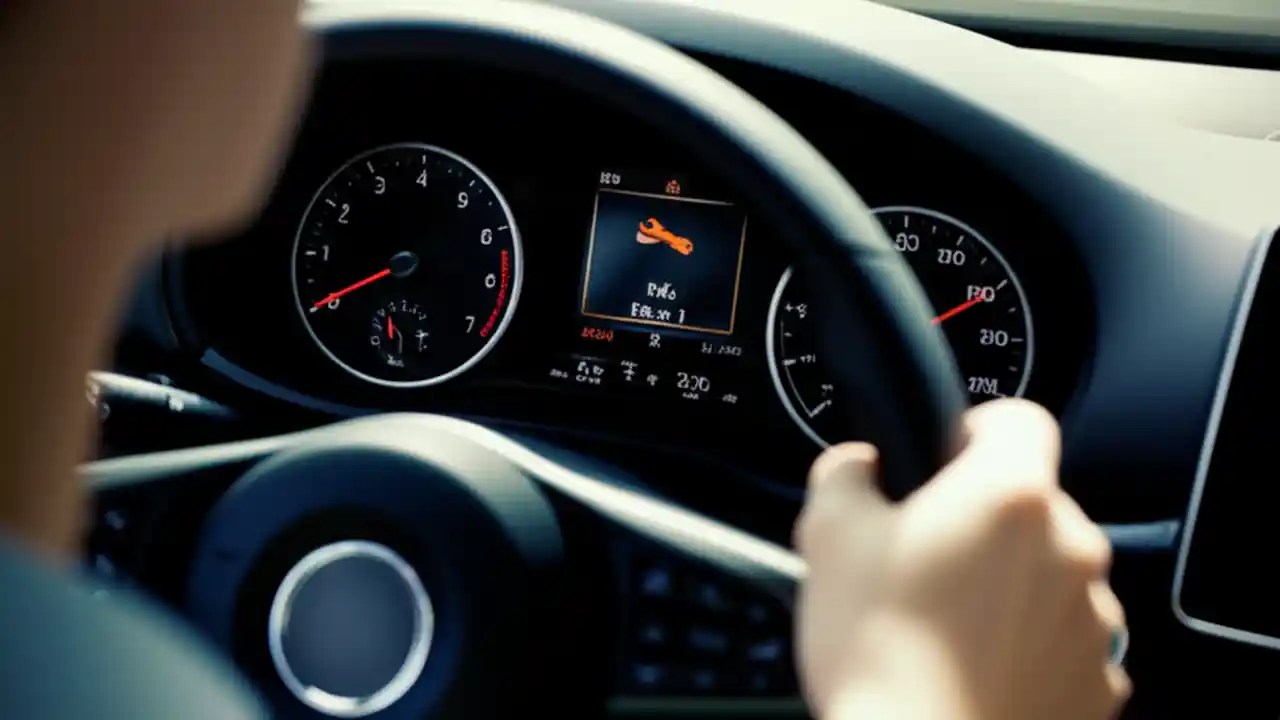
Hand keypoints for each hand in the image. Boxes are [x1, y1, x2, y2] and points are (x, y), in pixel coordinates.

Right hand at [794, 398, 1129, 719]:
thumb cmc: (878, 654)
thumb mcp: (827, 534)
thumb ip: (847, 471)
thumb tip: (860, 466)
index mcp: (1010, 494)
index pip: (1017, 417)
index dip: (972, 432)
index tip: (944, 464)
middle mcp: (1070, 548)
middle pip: (1030, 506)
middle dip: (981, 524)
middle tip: (921, 562)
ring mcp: (1094, 619)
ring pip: (1048, 575)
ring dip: (1006, 588)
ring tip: (943, 626)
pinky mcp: (1098, 680)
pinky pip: (1061, 641)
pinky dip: (1025, 647)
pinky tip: (972, 667)